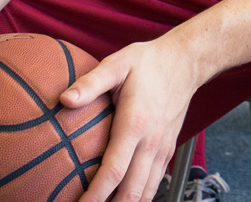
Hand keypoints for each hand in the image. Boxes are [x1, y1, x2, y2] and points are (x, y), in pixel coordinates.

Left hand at [68, 37, 200, 201]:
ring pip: (145, 192)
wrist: (186, 61)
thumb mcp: (117, 64)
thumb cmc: (149, 62)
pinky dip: (138, 197)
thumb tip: (64, 99)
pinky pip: (153, 183)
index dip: (95, 194)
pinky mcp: (167, 151)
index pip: (114, 170)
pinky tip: (122, 199)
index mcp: (135, 124)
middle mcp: (152, 143)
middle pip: (132, 192)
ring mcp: (162, 149)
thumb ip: (91, 83)